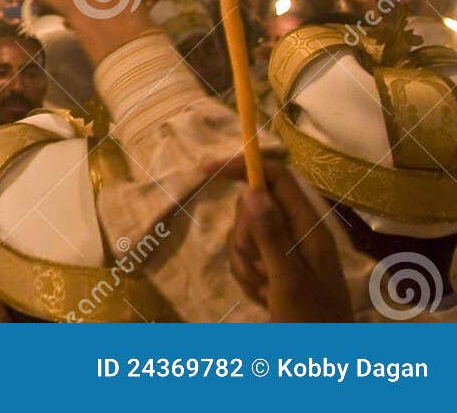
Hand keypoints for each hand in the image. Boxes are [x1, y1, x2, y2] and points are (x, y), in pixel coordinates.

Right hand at [213, 158, 352, 321]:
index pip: (277, 178)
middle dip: (244, 236)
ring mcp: (286, 251)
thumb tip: (252, 189)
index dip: (244, 167)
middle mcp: (298, 234)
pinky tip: (263, 297)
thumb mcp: (288, 280)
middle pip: (253, 208)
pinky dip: (246, 277)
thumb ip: (271, 235)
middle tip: (259, 268)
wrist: (323, 362)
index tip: (207, 169)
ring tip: (265, 291)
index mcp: (308, 229)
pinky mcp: (274, 268)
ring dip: (245, 263)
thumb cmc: (312, 322)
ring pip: (244, 235)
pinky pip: (244, 258)